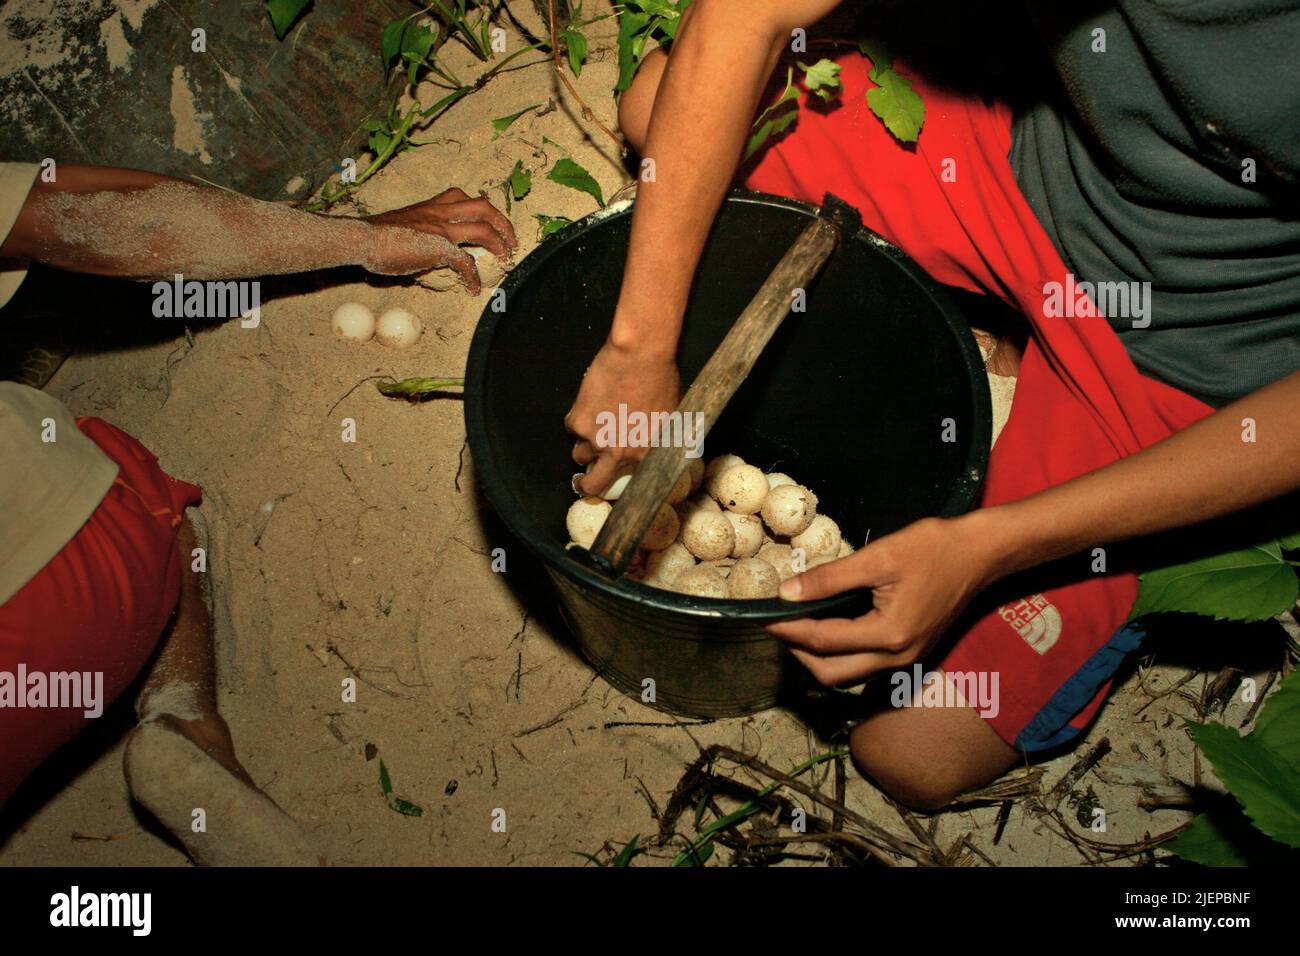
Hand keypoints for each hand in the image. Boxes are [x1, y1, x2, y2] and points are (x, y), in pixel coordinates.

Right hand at [363, 188, 516, 291]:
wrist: (362, 238)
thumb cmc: (376, 235)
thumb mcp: (405, 225)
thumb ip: (422, 233)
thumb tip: (426, 255)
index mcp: (432, 204)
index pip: (464, 197)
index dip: (483, 208)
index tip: (491, 219)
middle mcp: (440, 211)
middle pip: (484, 206)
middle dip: (503, 222)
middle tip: (510, 239)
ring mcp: (441, 228)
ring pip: (484, 229)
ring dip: (500, 244)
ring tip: (505, 258)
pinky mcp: (438, 249)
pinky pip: (466, 263)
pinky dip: (473, 277)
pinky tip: (473, 287)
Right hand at [565, 339, 680, 494]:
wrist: (640, 356)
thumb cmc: (661, 379)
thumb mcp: (670, 417)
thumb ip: (656, 438)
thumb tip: (648, 443)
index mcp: (645, 455)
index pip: (627, 482)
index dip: (617, 478)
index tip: (612, 475)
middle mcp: (620, 454)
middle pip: (593, 485)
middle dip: (586, 485)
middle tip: (582, 482)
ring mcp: (596, 440)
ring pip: (578, 454)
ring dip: (583, 444)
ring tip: (591, 426)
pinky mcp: (579, 421)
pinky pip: (571, 426)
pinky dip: (577, 417)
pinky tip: (590, 401)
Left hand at [766, 513, 1002, 686]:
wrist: (981, 553)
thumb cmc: (934, 548)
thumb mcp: (877, 556)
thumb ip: (830, 578)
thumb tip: (788, 591)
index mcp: (889, 635)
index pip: (823, 641)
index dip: (788, 629)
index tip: (764, 617)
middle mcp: (898, 657)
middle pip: (832, 675)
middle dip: (799, 653)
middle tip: (778, 626)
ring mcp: (907, 659)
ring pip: (848, 676)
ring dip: (818, 658)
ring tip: (798, 627)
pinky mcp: (912, 652)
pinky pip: (866, 667)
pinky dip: (840, 655)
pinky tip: (830, 629)